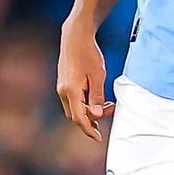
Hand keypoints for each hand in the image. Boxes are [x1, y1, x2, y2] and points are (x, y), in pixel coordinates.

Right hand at [57, 17, 113, 140]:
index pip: (79, 118)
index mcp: (71, 91)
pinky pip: (74, 100)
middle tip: (111, 109)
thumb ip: (97, 97)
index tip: (98, 137)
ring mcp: (62, 87)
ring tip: (107, 103)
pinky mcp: (64, 83)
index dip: (89, 130)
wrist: (75, 36)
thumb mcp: (98, 76)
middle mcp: (63, 91)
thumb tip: (95, 115)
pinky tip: (97, 96)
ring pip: (75, 108)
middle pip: (76, 115)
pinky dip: (85, 103)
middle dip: (92, 118)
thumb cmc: (88, 53)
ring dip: (90, 110)